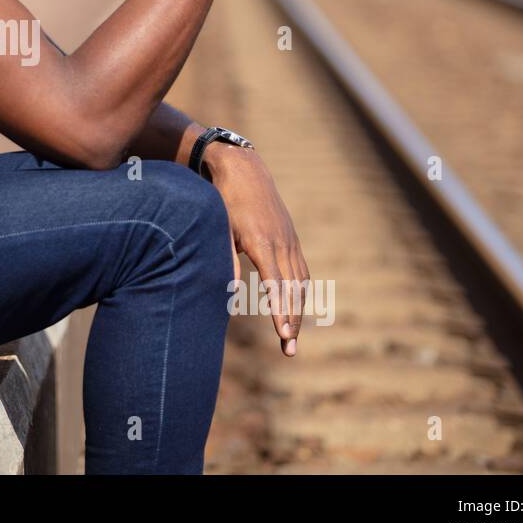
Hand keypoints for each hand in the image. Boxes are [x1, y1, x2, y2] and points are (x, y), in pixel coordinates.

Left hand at [203, 143, 307, 356]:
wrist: (245, 172)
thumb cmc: (225, 201)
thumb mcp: (220, 227)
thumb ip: (226, 259)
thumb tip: (229, 291)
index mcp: (262, 243)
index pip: (276, 285)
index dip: (280, 311)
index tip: (284, 334)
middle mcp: (281, 244)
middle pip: (292, 291)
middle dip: (292, 322)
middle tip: (290, 350)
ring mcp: (290, 242)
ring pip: (300, 284)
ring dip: (298, 313)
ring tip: (292, 339)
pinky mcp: (292, 240)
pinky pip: (301, 271)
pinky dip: (301, 293)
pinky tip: (297, 310)